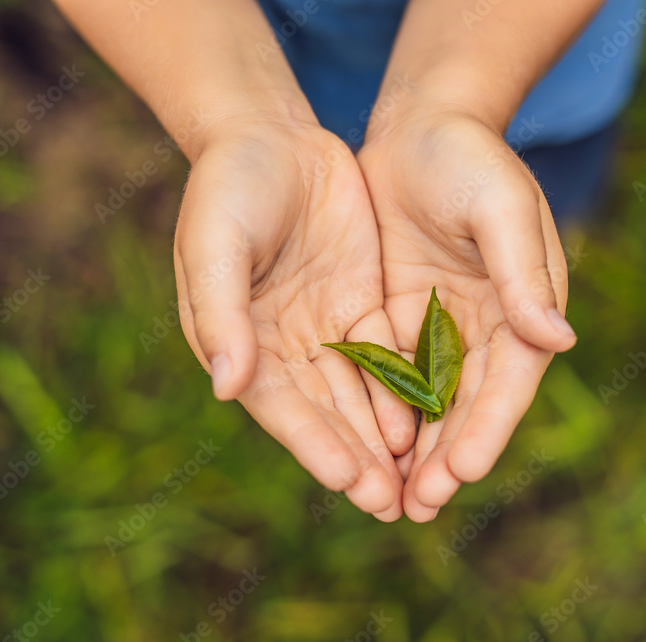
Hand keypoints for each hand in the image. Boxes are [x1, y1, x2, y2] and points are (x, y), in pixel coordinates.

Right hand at [173, 114, 416, 520]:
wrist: (270, 133)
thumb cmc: (228, 185)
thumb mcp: (216, 241)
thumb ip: (220, 312)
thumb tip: (228, 386)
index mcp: (241, 341)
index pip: (283, 405)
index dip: (315, 445)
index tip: (349, 481)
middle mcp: (285, 345)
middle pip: (327, 413)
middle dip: (358, 459)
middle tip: (392, 505)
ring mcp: (327, 326)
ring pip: (363, 392)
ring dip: (386, 436)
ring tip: (416, 479)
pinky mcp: (363, 302)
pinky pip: (389, 353)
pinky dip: (406, 387)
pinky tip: (429, 418)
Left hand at [358, 109, 576, 520]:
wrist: (422, 127)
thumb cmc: (471, 159)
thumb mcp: (500, 207)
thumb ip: (523, 272)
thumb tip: (559, 339)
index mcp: (524, 308)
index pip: (509, 381)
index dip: (488, 427)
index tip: (463, 468)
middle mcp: (487, 328)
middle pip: (468, 406)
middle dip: (446, 457)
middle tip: (420, 506)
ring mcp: (441, 328)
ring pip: (428, 403)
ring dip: (413, 451)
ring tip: (391, 499)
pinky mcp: (399, 319)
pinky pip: (390, 375)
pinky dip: (382, 414)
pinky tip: (362, 448)